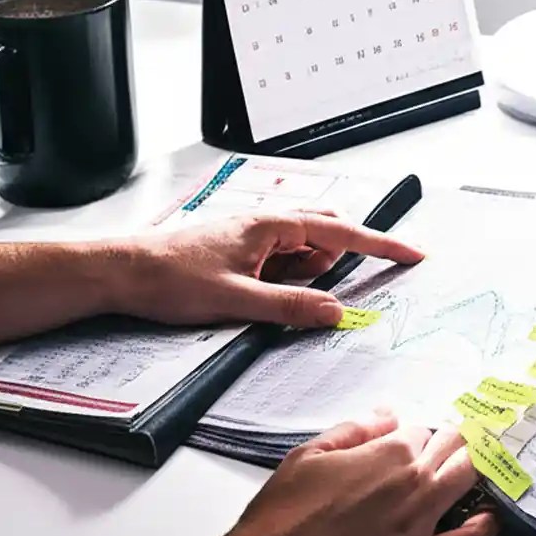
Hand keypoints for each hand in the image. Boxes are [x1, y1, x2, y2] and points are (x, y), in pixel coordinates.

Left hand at [115, 211, 422, 328]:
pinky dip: (287, 280)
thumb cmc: (170, 278)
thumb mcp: (236, 301)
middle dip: (337, 263)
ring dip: (306, 276)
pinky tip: (260, 297)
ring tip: (268, 299)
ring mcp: (255, 237)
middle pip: (328, 235)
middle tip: (323, 293)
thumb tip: (336, 311)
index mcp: (272, 226)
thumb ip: (290, 307)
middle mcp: (267, 224)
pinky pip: (283, 262)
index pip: (343, 232)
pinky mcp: (243, 251)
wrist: (122, 274)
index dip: (382, 244)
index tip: (412, 253)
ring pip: (305, 251)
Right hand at [174, 412, 498, 535]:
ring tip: (478, 458)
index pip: (419, 429)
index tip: (410, 436)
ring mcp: (421, 525)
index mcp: (388, 454)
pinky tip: (489, 516)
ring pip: (466, 482)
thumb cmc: (282, 515)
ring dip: (473, 465)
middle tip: (454, 437)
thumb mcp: (309, 455)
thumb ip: (355, 430)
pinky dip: (483, 527)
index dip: (412, 431)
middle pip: (452, 448)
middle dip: (453, 439)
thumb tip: (386, 414)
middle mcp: (413, 485)